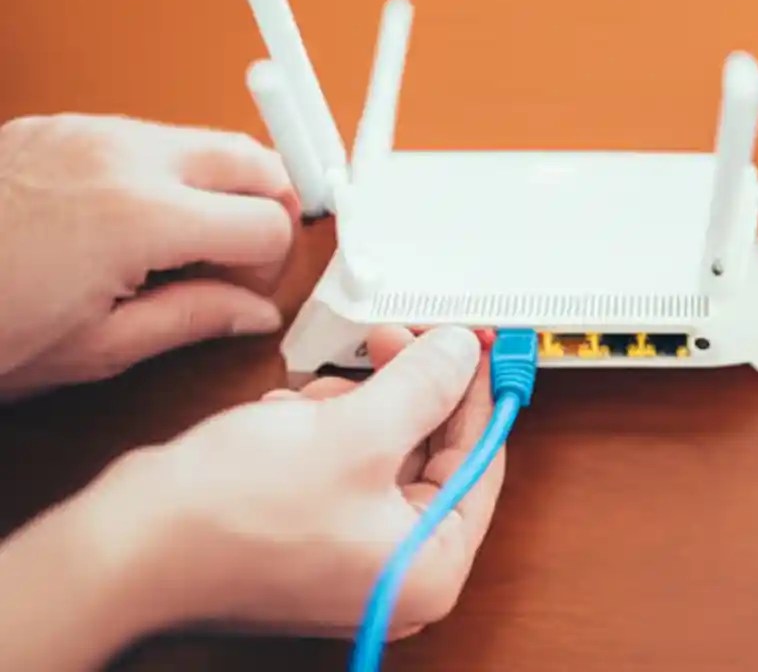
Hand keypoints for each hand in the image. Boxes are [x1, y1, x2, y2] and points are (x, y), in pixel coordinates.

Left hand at [0, 113, 298, 399]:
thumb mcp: (97, 347)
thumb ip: (194, 320)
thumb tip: (251, 314)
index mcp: (142, 219)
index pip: (267, 222)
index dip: (268, 267)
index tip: (242, 293)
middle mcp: (123, 157)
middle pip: (251, 159)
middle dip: (266, 207)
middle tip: (242, 256)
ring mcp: (88, 132)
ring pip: (202, 140)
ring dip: (216, 188)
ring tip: (183, 245)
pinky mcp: (59, 126)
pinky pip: (145, 138)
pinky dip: (165, 173)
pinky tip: (133, 223)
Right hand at [115, 326, 498, 638]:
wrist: (126, 547)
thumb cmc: (230, 518)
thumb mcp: (354, 431)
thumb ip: (425, 384)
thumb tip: (462, 351)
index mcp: (430, 568)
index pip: (480, 459)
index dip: (477, 388)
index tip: (478, 339)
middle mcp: (398, 571)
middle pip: (430, 450)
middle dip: (403, 391)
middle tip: (397, 337)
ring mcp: (353, 553)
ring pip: (381, 446)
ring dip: (350, 410)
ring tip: (309, 410)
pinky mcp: (313, 531)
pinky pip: (342, 459)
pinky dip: (319, 431)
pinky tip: (282, 427)